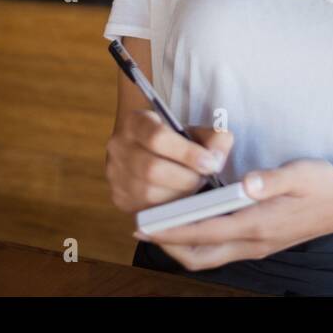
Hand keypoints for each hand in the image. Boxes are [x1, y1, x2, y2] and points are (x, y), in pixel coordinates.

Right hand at [106, 110, 232, 211]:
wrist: (145, 147)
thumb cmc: (175, 141)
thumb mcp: (193, 131)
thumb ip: (212, 139)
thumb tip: (218, 158)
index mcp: (135, 122)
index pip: (157, 137)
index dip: (187, 153)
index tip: (211, 163)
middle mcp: (119, 147)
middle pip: (152, 170)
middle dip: (186, 179)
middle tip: (205, 180)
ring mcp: (115, 174)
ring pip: (148, 194)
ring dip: (178, 196)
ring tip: (194, 190)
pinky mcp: (118, 198)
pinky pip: (145, 210)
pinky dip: (168, 209)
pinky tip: (181, 201)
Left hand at [132, 159, 332, 271]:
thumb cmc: (321, 185)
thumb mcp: (299, 174)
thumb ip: (270, 180)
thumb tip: (246, 183)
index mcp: (258, 223)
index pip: (205, 231)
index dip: (173, 230)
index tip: (147, 226)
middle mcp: (253, 241)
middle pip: (199, 255)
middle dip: (168, 245)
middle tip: (143, 229)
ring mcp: (256, 246)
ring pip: (208, 257)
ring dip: (181, 246)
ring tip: (159, 228)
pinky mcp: (258, 244)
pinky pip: (219, 252)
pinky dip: (198, 243)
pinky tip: (190, 225)